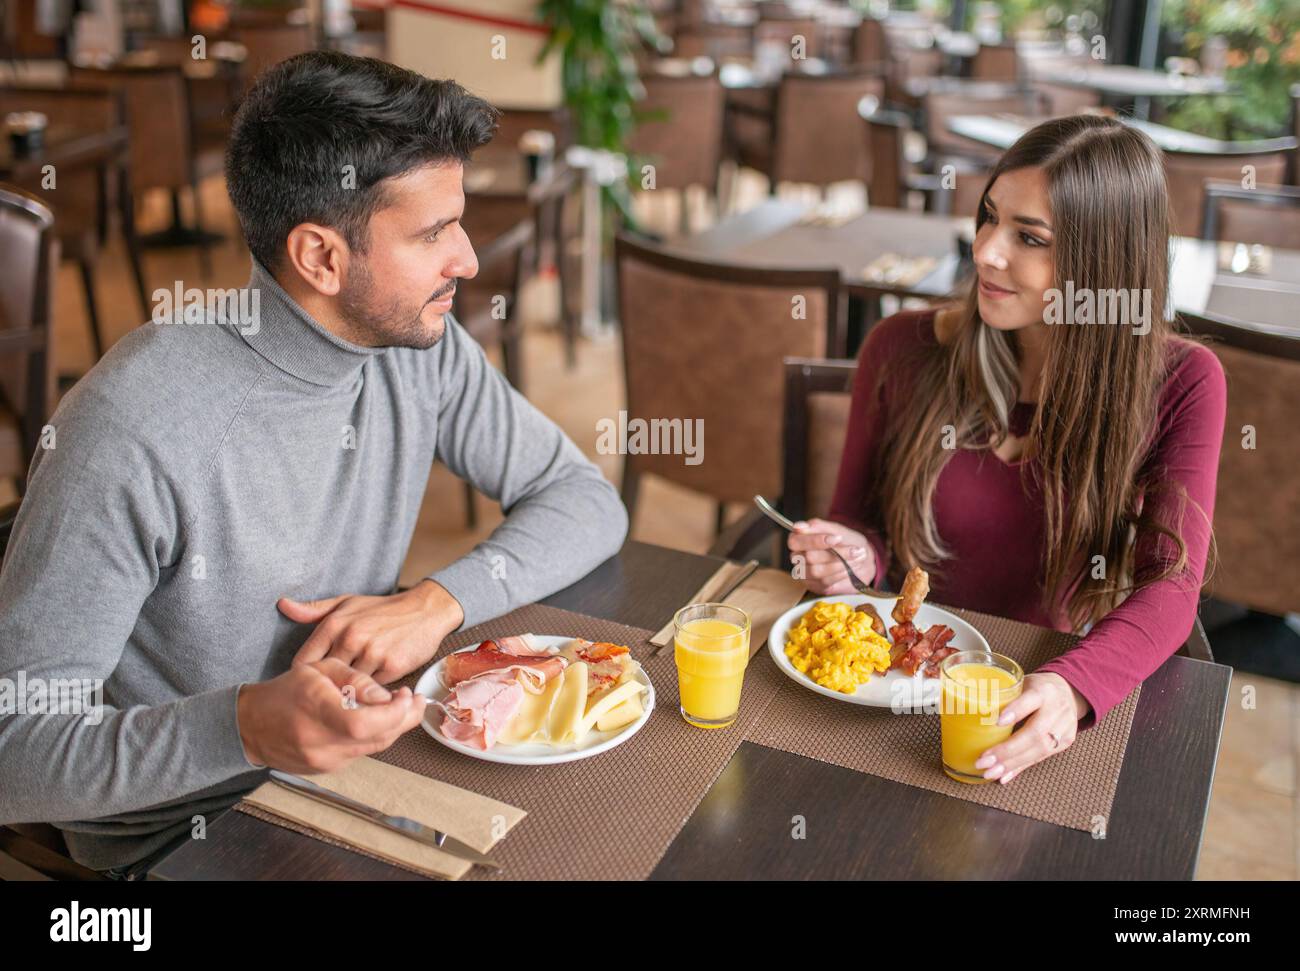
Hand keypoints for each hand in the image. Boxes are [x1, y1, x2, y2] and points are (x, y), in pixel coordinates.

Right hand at [236, 657, 427, 773]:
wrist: (251, 726)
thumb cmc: (287, 690)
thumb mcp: (321, 669)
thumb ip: (356, 681)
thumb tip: (387, 697)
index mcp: (316, 709)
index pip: (365, 722)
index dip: (393, 712)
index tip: (406, 695)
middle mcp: (320, 741)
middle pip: (377, 738)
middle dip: (405, 719)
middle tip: (415, 700)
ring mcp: (323, 760)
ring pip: (374, 747)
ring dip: (394, 727)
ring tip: (403, 707)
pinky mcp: (327, 769)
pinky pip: (361, 752)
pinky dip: (374, 736)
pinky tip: (379, 720)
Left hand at [279, 579, 463, 683]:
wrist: (425, 610)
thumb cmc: (382, 610)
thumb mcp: (347, 603)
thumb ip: (313, 609)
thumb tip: (283, 604)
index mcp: (334, 624)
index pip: (305, 662)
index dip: (306, 678)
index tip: (310, 686)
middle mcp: (350, 637)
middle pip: (326, 679)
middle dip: (326, 691)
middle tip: (327, 700)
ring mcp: (372, 652)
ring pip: (349, 687)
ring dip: (349, 695)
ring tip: (348, 700)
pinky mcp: (392, 665)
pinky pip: (372, 691)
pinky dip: (371, 695)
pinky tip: (370, 695)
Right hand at [787, 518, 876, 594]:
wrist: (861, 558)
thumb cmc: (846, 541)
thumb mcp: (835, 529)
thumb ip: (817, 527)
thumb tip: (797, 527)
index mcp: (798, 540)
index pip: (795, 541)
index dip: (815, 541)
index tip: (837, 538)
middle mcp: (797, 557)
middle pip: (808, 557)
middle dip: (835, 553)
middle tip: (856, 549)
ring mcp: (805, 573)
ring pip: (816, 571)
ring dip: (840, 563)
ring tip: (857, 557)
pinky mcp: (815, 585)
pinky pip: (825, 581)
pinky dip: (841, 573)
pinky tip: (851, 567)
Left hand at [973, 672, 1090, 783]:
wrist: (1069, 693)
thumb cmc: (1036, 688)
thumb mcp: (1021, 684)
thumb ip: (1003, 697)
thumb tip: (968, 712)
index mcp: (1044, 690)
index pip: (1032, 699)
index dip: (1016, 711)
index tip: (997, 722)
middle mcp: (1057, 708)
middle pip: (1035, 732)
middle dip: (1008, 750)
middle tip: (984, 760)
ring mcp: (1064, 726)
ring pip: (1039, 749)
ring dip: (1011, 764)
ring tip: (990, 772)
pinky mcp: (1066, 741)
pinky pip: (1042, 758)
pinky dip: (1020, 768)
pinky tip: (1003, 775)